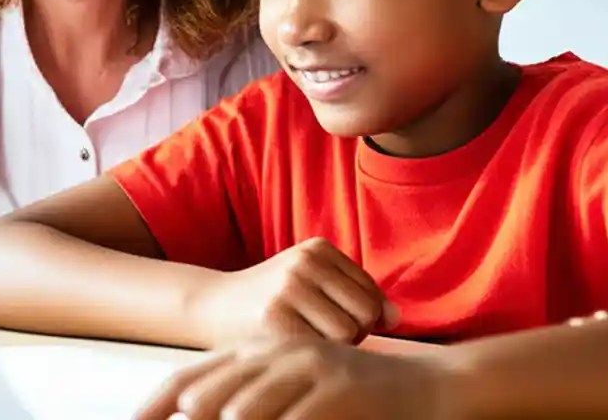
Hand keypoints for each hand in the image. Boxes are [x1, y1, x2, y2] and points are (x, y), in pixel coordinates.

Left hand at [137, 336, 462, 419]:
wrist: (427, 386)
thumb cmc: (349, 392)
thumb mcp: (293, 382)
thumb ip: (248, 395)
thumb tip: (191, 412)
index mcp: (261, 349)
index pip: (193, 374)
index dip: (156, 401)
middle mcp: (281, 354)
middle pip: (214, 389)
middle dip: (182, 417)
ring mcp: (312, 370)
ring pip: (252, 404)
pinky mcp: (340, 392)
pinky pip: (299, 417)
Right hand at [187, 238, 398, 347]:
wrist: (211, 305)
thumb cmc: (271, 299)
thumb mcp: (310, 281)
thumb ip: (355, 294)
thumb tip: (396, 317)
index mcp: (318, 248)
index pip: (371, 292)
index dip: (360, 317)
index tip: (331, 321)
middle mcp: (305, 263)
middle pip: (365, 312)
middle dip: (354, 333)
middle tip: (322, 335)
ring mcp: (290, 289)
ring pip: (348, 333)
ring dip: (335, 348)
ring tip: (308, 340)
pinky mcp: (276, 319)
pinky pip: (321, 349)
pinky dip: (314, 357)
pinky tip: (294, 349)